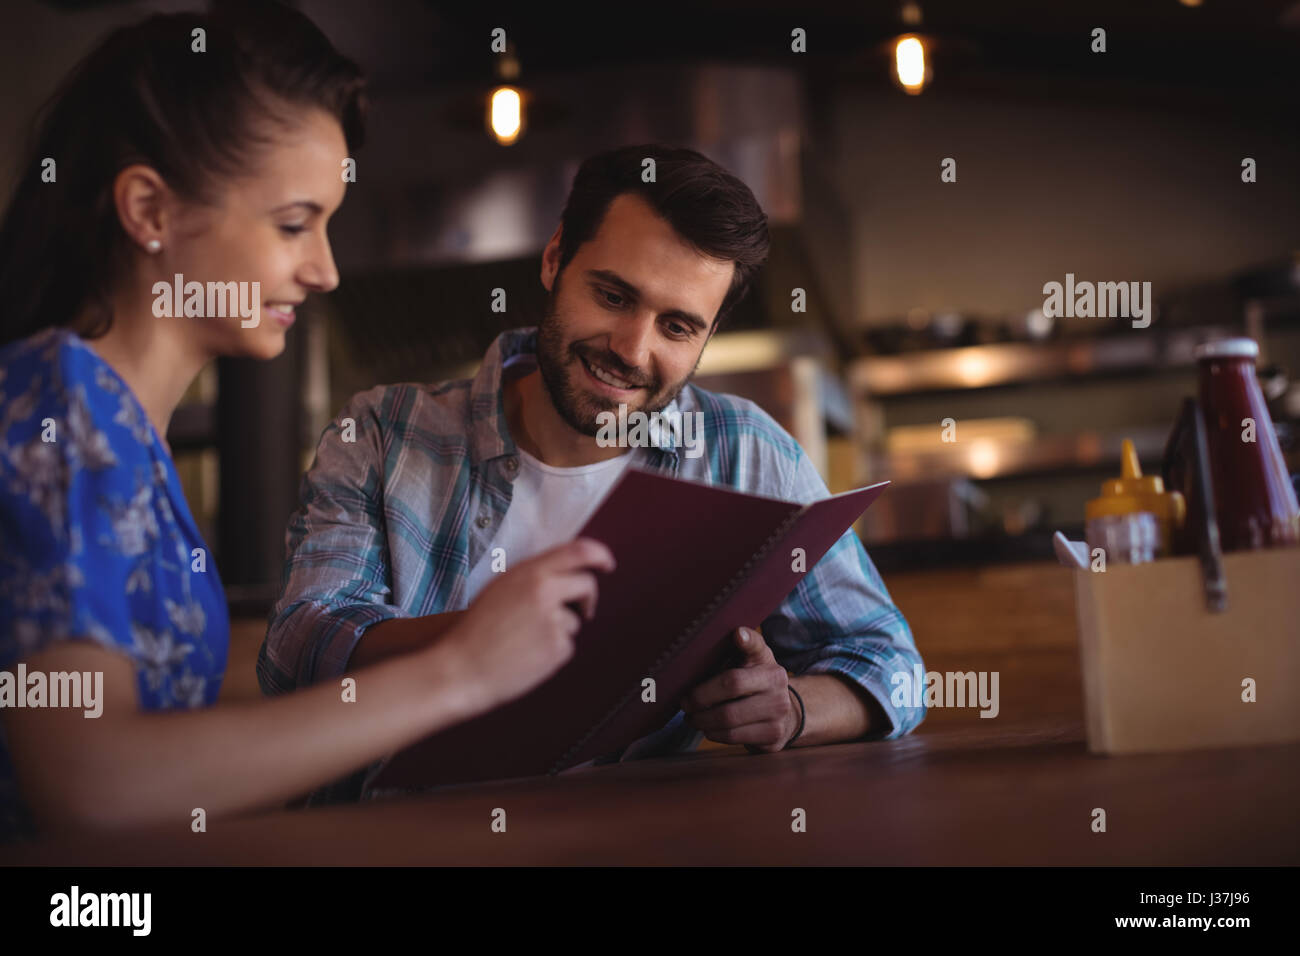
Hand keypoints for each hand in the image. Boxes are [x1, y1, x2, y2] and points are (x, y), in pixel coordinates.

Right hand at [439, 538, 615, 713]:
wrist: (461, 669)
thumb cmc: (475, 631)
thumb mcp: (500, 588)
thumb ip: (532, 578)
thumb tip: (562, 575)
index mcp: (528, 573)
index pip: (578, 551)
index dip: (599, 554)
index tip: (607, 563)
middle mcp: (544, 591)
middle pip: (587, 584)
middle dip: (588, 598)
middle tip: (584, 608)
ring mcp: (553, 621)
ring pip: (574, 620)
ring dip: (559, 630)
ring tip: (524, 640)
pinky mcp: (558, 649)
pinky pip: (566, 646)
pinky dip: (552, 652)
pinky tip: (527, 656)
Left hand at [681, 627, 797, 752]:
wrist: (786, 714)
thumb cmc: (756, 682)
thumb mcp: (752, 662)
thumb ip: (739, 648)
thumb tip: (728, 636)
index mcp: (767, 662)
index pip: (756, 648)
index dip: (747, 640)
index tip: (737, 635)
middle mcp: (777, 685)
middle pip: (731, 686)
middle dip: (700, 696)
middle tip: (684, 702)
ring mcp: (778, 712)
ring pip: (729, 717)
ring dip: (702, 719)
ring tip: (692, 718)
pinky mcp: (773, 736)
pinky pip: (734, 736)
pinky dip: (714, 733)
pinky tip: (707, 728)